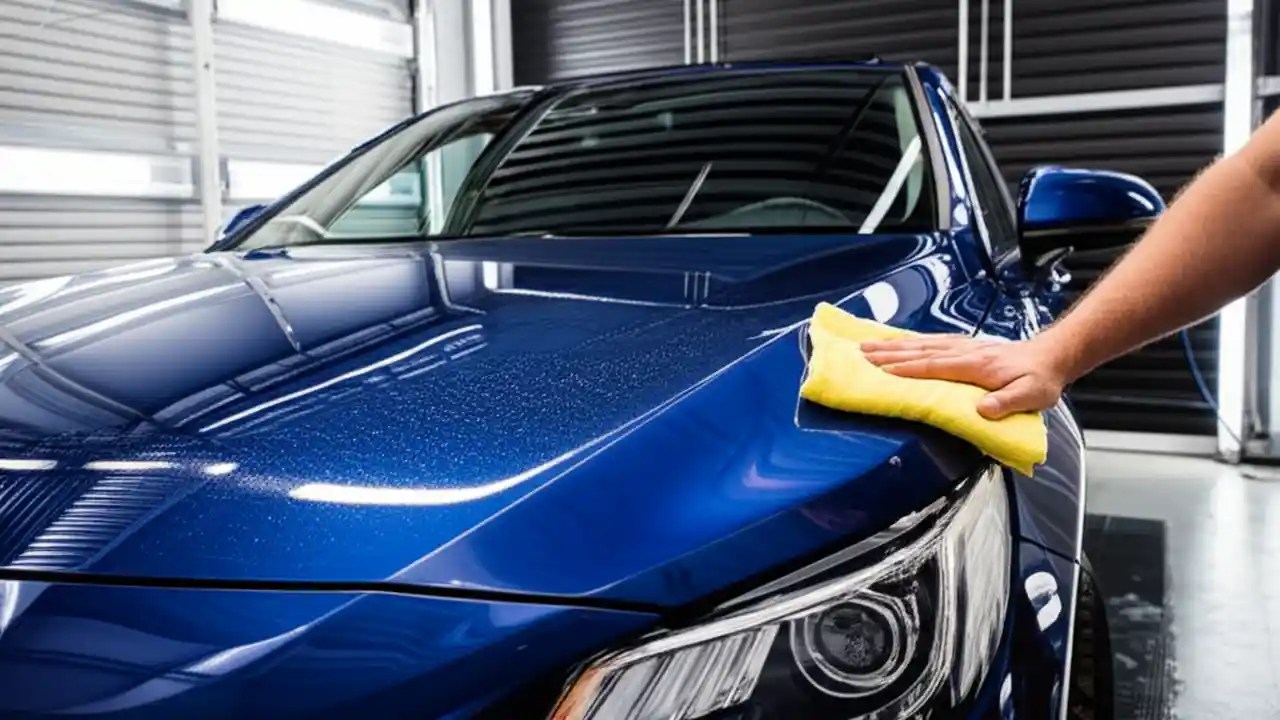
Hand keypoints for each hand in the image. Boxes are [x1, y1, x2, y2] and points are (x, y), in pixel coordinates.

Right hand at [860, 335, 1069, 418]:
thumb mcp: (1032, 395)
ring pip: (922, 344)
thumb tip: (983, 410)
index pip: (936, 366)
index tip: (883, 370)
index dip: (909, 369)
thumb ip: (1007, 403)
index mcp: (977, 366)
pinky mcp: (964, 346)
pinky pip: (930, 341)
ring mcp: (964, 346)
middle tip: (862, 354)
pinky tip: (896, 342)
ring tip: (868, 345)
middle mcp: (966, 352)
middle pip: (922, 351)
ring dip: (894, 345)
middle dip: (890, 353)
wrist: (1050, 357)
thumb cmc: (1039, 380)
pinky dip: (910, 340)